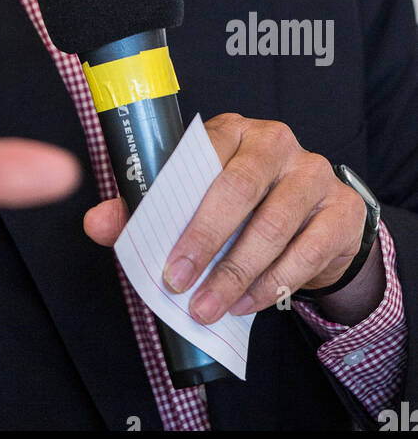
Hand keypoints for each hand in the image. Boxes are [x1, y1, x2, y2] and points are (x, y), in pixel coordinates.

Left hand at [83, 113, 371, 322]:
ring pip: (273, 226)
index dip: (181, 209)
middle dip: (205, 243)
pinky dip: (273, 284)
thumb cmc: (244, 204)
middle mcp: (276, 143)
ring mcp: (313, 174)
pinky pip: (306, 252)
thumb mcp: (197, 197)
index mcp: (233, 131)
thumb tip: (97, 223)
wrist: (313, 218)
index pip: (203, 156)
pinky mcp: (341, 210)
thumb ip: (147, 208)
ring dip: (236, 275)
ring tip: (207, 307)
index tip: (161, 255)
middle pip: (239, 189)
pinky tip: (247, 304)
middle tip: (179, 285)